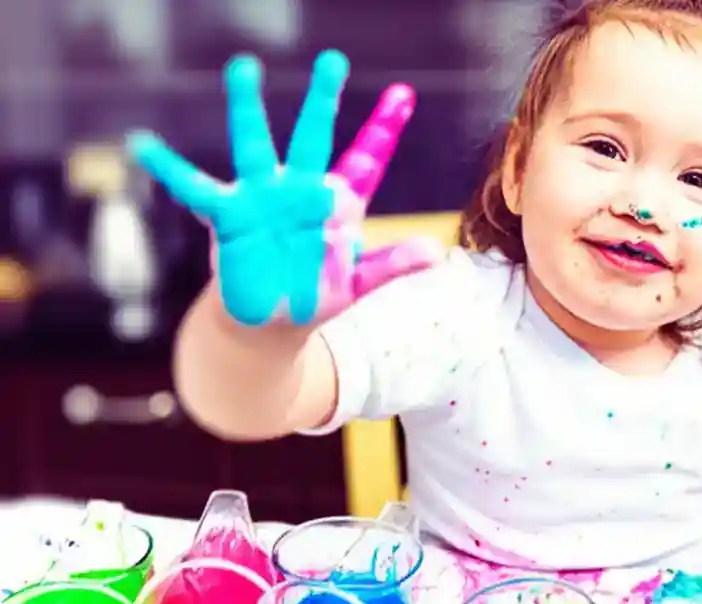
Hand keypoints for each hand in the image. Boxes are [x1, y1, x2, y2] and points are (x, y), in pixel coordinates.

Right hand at [127, 50, 442, 326]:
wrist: (271, 323)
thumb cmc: (317, 296)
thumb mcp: (360, 283)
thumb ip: (393, 265)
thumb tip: (437, 253)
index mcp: (337, 202)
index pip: (367, 158)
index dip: (384, 127)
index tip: (404, 93)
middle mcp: (299, 190)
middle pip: (313, 139)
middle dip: (322, 102)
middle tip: (333, 61)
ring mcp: (262, 199)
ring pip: (256, 147)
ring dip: (248, 110)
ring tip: (243, 69)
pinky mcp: (229, 218)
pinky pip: (197, 190)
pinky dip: (172, 170)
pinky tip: (144, 145)